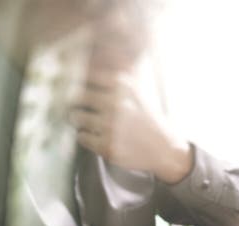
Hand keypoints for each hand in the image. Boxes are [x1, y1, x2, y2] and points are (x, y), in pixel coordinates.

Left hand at [69, 69, 192, 183]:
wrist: (166, 150)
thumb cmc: (148, 120)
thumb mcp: (137, 93)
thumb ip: (113, 80)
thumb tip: (85, 63)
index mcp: (123, 85)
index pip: (87, 75)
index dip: (76, 80)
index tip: (72, 84)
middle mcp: (116, 103)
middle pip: (76, 96)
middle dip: (75, 102)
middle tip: (78, 107)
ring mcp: (110, 126)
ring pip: (76, 117)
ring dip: (79, 120)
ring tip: (90, 123)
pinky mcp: (107, 146)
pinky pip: (81, 136)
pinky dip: (86, 137)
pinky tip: (97, 137)